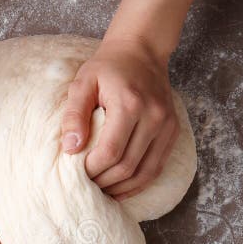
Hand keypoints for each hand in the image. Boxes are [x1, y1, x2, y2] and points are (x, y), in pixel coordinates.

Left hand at [61, 37, 178, 200]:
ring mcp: (167, 125)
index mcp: (130, 104)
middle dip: (105, 182)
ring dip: (122, 188)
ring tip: (103, 192)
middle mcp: (154, 116)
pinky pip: (157, 167)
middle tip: (87, 187)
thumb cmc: (108, 67)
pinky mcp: (173, 131)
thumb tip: (70, 148)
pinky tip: (122, 188)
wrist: (141, 51)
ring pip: (146, 173)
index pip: (111, 152)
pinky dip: (139, 183)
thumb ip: (74, 114)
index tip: (78, 174)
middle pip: (128, 166)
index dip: (93, 170)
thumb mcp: (83, 82)